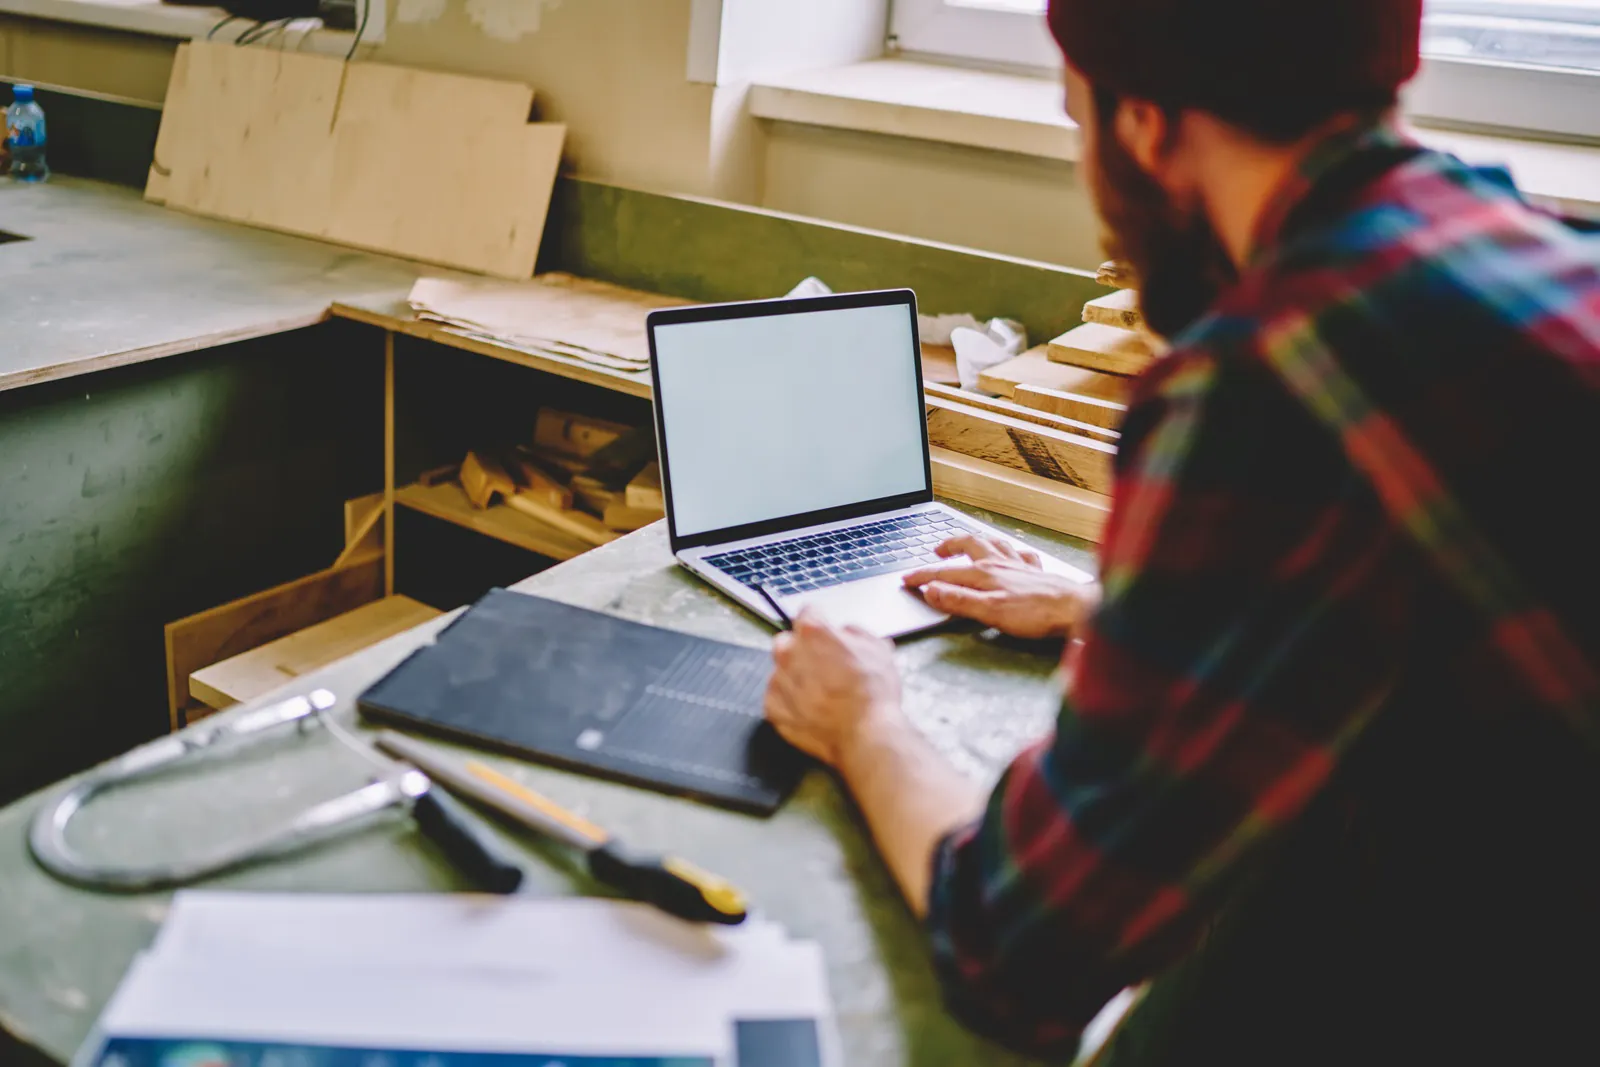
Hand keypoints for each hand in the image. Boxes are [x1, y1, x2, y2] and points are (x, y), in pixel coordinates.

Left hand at [765, 609, 903, 766]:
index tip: (825, 631)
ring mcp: (778, 682)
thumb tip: (848, 633)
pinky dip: (790, 703)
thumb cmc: (873, 694)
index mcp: (812, 632)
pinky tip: (812, 709)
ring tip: (822, 693)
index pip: (808, 613)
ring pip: (781, 671)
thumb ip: (857, 633)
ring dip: (796, 678)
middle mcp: (789, 653)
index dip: (821, 622)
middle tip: (824, 666)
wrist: (865, 734)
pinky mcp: (773, 708)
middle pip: (787, 641)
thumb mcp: (879, 650)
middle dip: (801, 649)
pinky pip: (777, 698)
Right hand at [903, 535, 1099, 638]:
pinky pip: (1021, 554)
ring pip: (993, 544)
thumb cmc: (1036, 613)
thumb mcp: (989, 612)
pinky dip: (1011, 551)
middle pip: (969, 546)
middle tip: (936, 551)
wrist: (1076, 610)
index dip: (923, 576)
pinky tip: (1012, 554)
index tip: (907, 580)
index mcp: (984, 574)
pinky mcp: (1037, 572)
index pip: (945, 572)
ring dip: (978, 541)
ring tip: (968, 542)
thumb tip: (931, 591)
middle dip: (949, 546)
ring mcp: (1019, 565)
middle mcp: (1000, 564)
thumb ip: (958, 601)